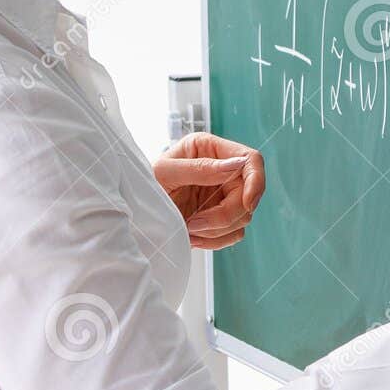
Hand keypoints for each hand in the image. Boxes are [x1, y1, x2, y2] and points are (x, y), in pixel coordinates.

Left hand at [153, 132, 266, 249]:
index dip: (255, 182)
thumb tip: (236, 165)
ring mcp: (223, 195)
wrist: (134, 210)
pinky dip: (215, 240)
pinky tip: (193, 237)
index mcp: (211, 149)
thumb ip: (201, 168)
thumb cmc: (143, 182)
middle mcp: (222, 171)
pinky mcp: (220, 218)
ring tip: (188, 229)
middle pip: (249, 195)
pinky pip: (233, 234)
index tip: (246, 204)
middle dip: (225, 215)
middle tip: (196, 223)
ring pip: (243, 217)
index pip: (250, 160)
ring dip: (217, 229)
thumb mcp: (165, 172)